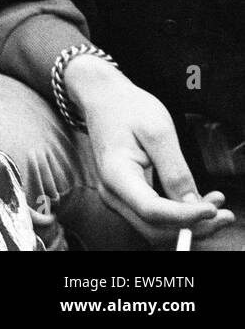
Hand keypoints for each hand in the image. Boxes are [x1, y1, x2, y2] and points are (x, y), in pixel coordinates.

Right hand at [65, 56, 234, 244]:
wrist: (103, 98)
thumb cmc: (128, 108)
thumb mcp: (158, 132)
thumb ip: (175, 170)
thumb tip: (193, 204)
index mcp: (115, 174)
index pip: (152, 210)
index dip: (185, 216)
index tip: (214, 209)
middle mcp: (111, 193)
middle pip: (154, 229)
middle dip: (192, 228)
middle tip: (225, 214)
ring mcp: (116, 197)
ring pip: (155, 229)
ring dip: (188, 226)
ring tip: (217, 206)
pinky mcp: (125, 196)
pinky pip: (153, 218)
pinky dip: (178, 218)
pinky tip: (199, 203)